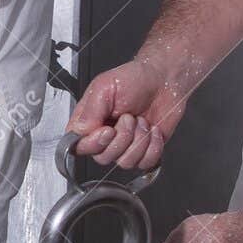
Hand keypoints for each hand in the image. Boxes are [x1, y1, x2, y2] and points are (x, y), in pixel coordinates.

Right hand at [67, 56, 187, 166]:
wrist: (164, 80)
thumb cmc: (135, 78)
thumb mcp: (105, 87)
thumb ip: (90, 111)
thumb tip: (80, 131)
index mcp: (89, 121)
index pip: (79, 146)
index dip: (94, 144)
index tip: (108, 130)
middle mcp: (105, 136)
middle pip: (103, 158)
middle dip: (122, 138)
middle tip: (129, 117)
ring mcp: (124, 146)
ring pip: (125, 162)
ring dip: (139, 140)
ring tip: (141, 121)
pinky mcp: (143, 151)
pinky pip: (145, 163)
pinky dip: (153, 146)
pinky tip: (152, 130)